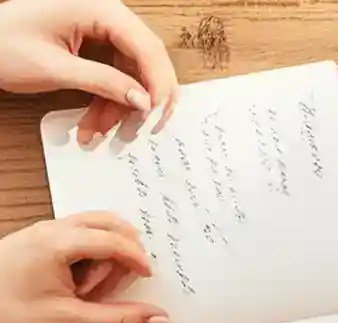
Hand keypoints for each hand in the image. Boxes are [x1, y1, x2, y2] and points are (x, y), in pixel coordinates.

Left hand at [0, 0, 177, 143]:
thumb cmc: (3, 45)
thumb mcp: (54, 68)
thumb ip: (103, 83)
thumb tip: (143, 102)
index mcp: (98, 8)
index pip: (146, 47)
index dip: (157, 84)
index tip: (156, 115)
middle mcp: (105, 13)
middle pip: (146, 59)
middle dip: (142, 98)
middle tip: (140, 129)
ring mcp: (101, 26)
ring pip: (132, 71)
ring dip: (121, 106)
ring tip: (99, 131)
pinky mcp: (95, 40)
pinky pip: (116, 72)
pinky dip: (108, 99)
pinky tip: (95, 121)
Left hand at [0, 212, 167, 322]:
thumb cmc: (4, 312)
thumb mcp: (66, 320)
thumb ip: (117, 319)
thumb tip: (157, 318)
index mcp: (58, 242)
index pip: (114, 240)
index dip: (136, 259)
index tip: (147, 277)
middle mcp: (51, 228)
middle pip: (109, 224)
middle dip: (120, 254)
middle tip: (107, 289)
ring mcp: (43, 231)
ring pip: (95, 228)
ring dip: (104, 255)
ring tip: (87, 290)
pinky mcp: (38, 239)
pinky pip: (78, 236)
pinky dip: (90, 255)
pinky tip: (78, 284)